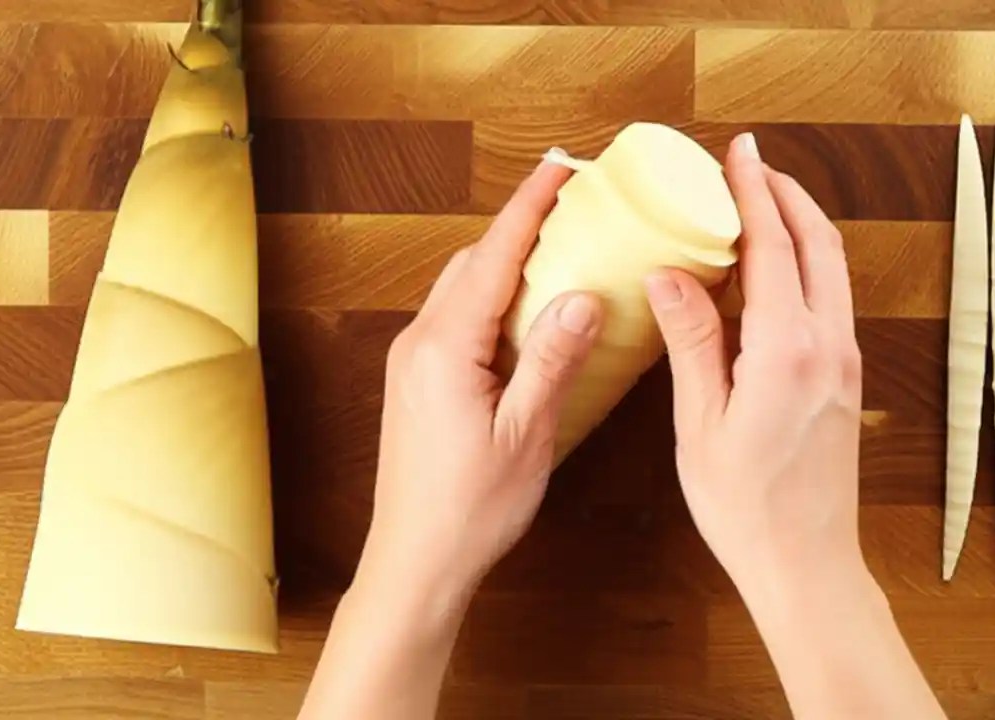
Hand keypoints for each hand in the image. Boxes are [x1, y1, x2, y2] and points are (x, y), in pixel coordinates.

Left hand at [352, 159, 602, 618]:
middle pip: (472, 265)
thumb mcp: (525, 435)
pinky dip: (493, 300)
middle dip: (519, 229)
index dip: (528, 209)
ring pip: (461, 290)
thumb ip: (552, 360)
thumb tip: (583, 296)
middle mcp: (418, 344)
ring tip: (557, 250)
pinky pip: (456, 319)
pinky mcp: (416, 383)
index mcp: (444, 349)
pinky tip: (526, 314)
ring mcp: (412, 362)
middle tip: (570, 205)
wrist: (413, 563)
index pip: (492, 259)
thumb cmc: (469, 510)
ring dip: (505, 264)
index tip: (559, 170)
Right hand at [645, 135, 943, 719]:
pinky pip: (832, 300)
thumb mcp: (702, 424)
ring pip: (833, 269)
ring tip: (761, 204)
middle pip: (818, 243)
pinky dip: (808, 265)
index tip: (738, 152)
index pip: (774, 245)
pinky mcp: (846, 379)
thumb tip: (671, 276)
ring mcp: (845, 361)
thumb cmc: (747, 506)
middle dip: (785, 194)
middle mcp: (830, 344)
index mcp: (789, 349)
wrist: (808, 564)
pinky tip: (774, 272)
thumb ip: (692, 342)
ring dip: (801, 226)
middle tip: (749, 165)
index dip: (753, 191)